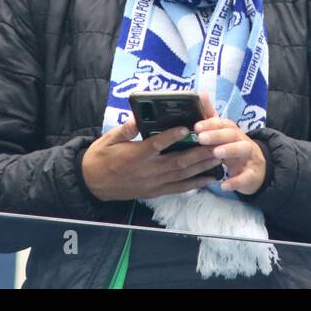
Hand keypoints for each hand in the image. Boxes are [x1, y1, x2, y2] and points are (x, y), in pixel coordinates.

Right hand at [81, 118, 221, 201]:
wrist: (92, 184)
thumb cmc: (101, 157)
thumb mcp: (108, 139)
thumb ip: (124, 130)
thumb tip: (136, 118)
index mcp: (135, 155)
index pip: (156, 145)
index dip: (172, 137)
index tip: (186, 128)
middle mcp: (148, 170)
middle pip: (177, 162)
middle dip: (198, 154)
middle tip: (216, 145)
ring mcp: (153, 183)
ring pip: (182, 176)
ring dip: (201, 167)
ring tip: (218, 159)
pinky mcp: (155, 191)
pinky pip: (178, 189)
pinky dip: (195, 184)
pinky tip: (208, 178)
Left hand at [193, 93, 266, 194]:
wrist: (258, 169)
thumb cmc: (234, 148)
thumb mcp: (223, 133)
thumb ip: (211, 116)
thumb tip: (201, 93)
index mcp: (232, 131)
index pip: (222, 123)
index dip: (209, 123)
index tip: (196, 126)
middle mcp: (241, 140)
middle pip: (231, 133)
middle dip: (216, 135)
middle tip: (201, 138)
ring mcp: (248, 157)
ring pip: (242, 149)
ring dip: (229, 150)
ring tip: (216, 153)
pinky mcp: (252, 175)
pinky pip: (245, 177)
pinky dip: (236, 181)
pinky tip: (225, 185)